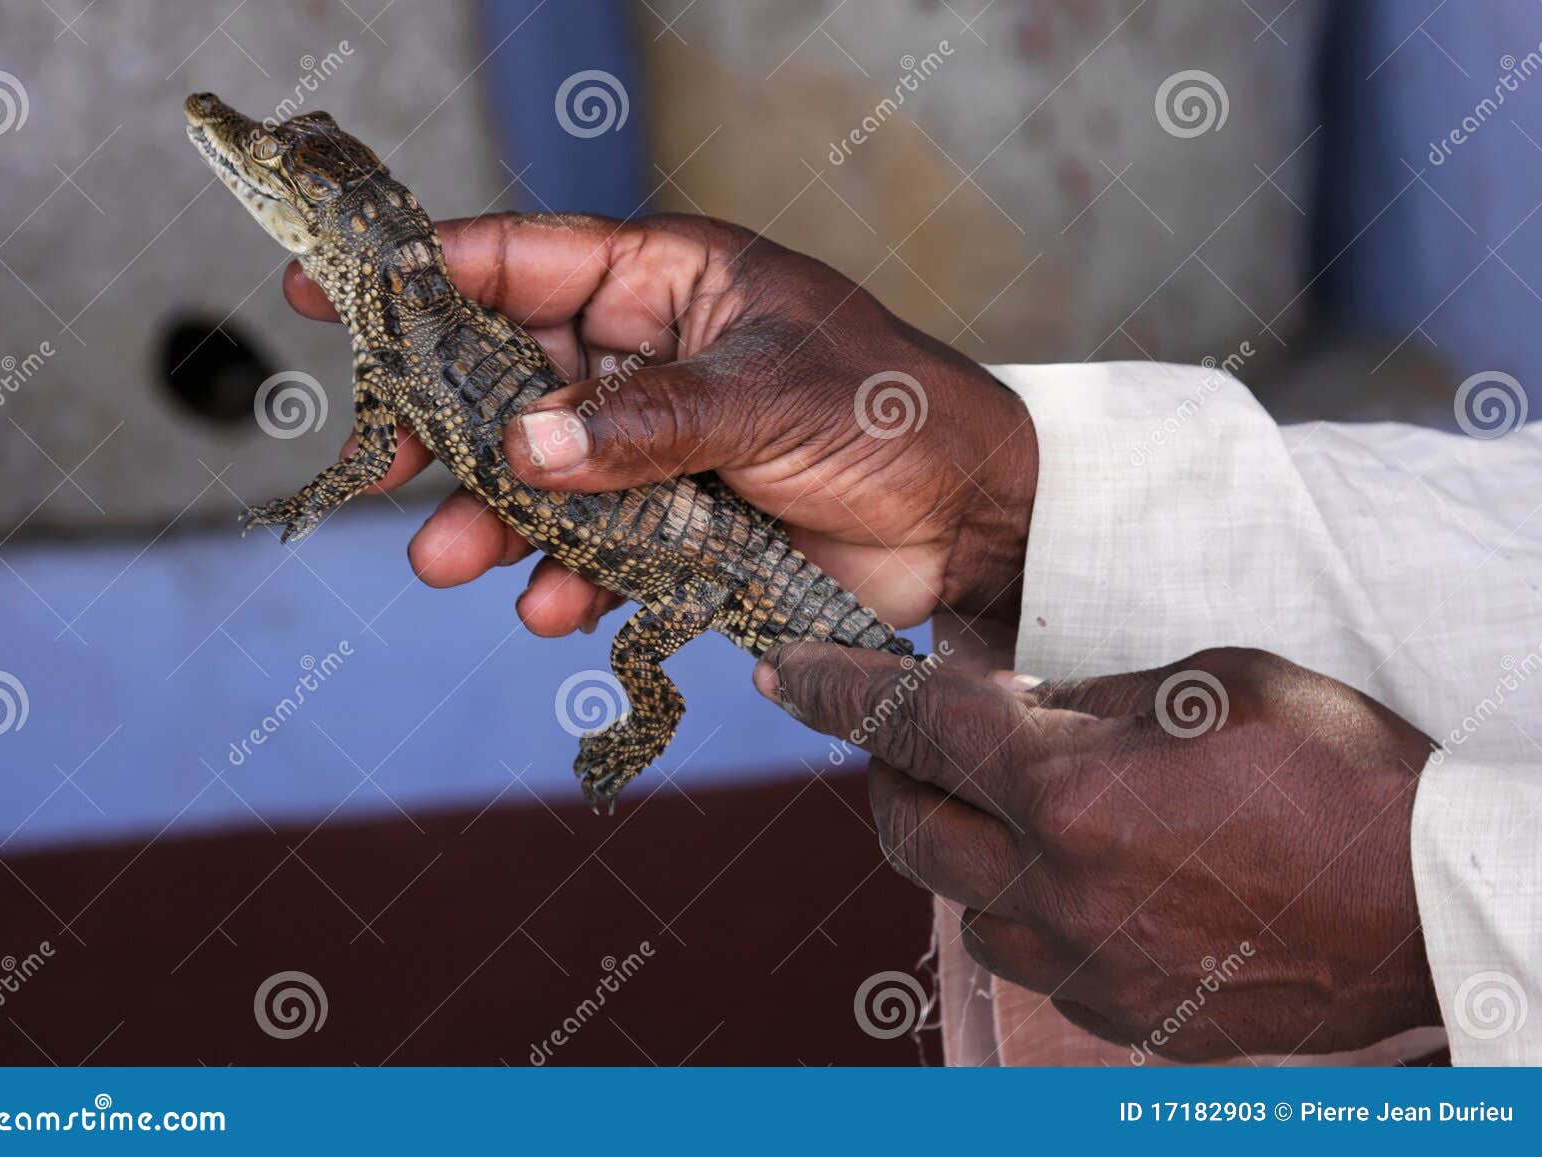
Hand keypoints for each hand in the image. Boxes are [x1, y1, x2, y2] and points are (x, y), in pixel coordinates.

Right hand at [284, 212, 1036, 634]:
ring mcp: (654, 446)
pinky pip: (594, 548)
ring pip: (540, 477)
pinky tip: (553, 608)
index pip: (523, 263)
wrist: (970, 518)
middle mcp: (646, 358)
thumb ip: (645, 423)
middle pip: (507, 380)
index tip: (329, 289)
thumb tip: (524, 446)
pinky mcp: (674, 525)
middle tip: (375, 462)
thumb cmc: (892, 413)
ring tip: (448, 560)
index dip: (423, 275)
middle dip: (442, 426)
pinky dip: (568, 579)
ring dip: (492, 520)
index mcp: (667, 284)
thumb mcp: (765, 399)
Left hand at [756, 642, 1441, 1059]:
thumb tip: (1001, 706)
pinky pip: (1031, 956)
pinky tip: (1076, 869)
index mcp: (1071, 793)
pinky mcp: (1124, 1017)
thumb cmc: (1338, 769)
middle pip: (908, 830)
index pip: (912, 728)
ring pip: (961, 903)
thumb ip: (1079, 698)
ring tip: (1012, 801)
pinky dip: (1026, 901)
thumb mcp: (1202, 684)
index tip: (783, 673)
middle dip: (892, 774)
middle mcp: (1058, 893)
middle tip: (918, 737)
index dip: (835, 691)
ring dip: (961, 844)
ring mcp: (1088, 969)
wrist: (1435, 901)